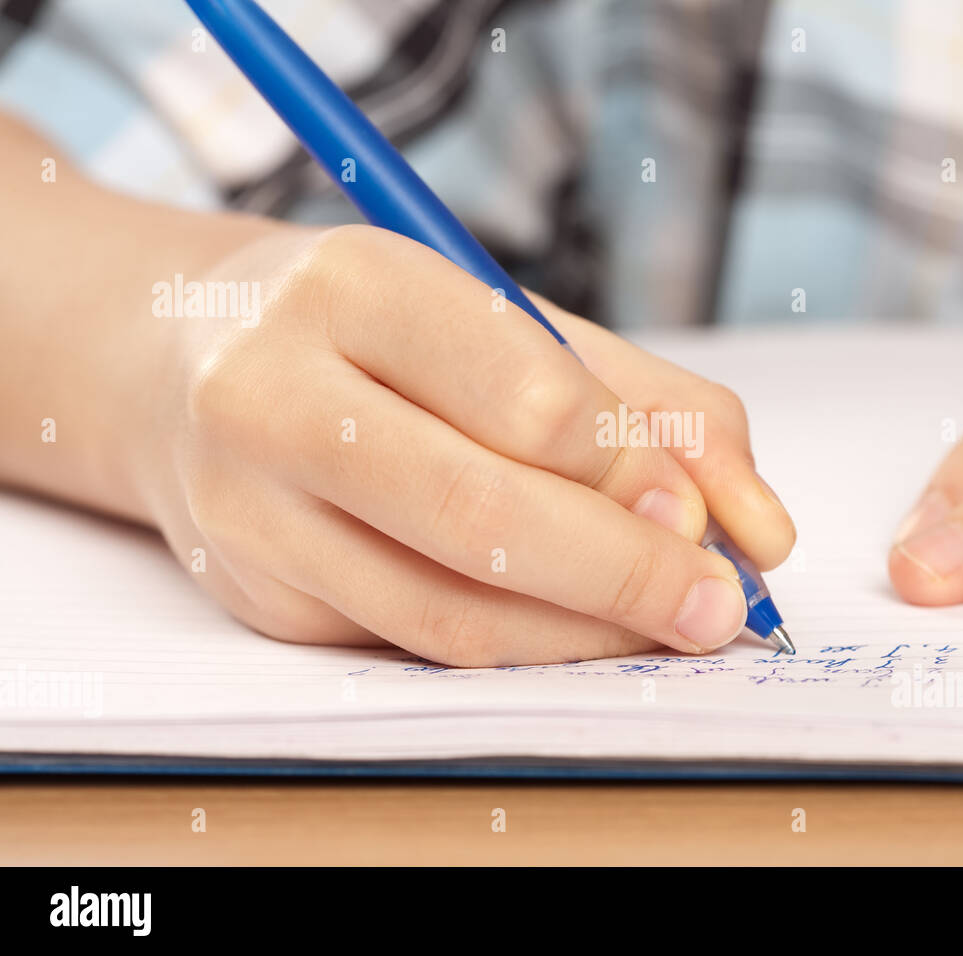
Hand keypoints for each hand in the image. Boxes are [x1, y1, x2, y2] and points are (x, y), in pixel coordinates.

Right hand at [136, 225, 793, 664]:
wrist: (180, 357)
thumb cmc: (378, 329)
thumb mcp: (511, 319)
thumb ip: (649, 406)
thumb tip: (758, 528)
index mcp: (353, 288)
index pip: (523, 397)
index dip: (631, 472)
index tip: (704, 514)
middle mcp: (273, 396)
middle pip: (478, 516)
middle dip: (626, 577)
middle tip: (717, 607)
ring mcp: (250, 510)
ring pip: (445, 613)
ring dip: (582, 636)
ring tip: (663, 623)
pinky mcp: (256, 596)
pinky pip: (415, 643)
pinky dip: (519, 646)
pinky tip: (574, 625)